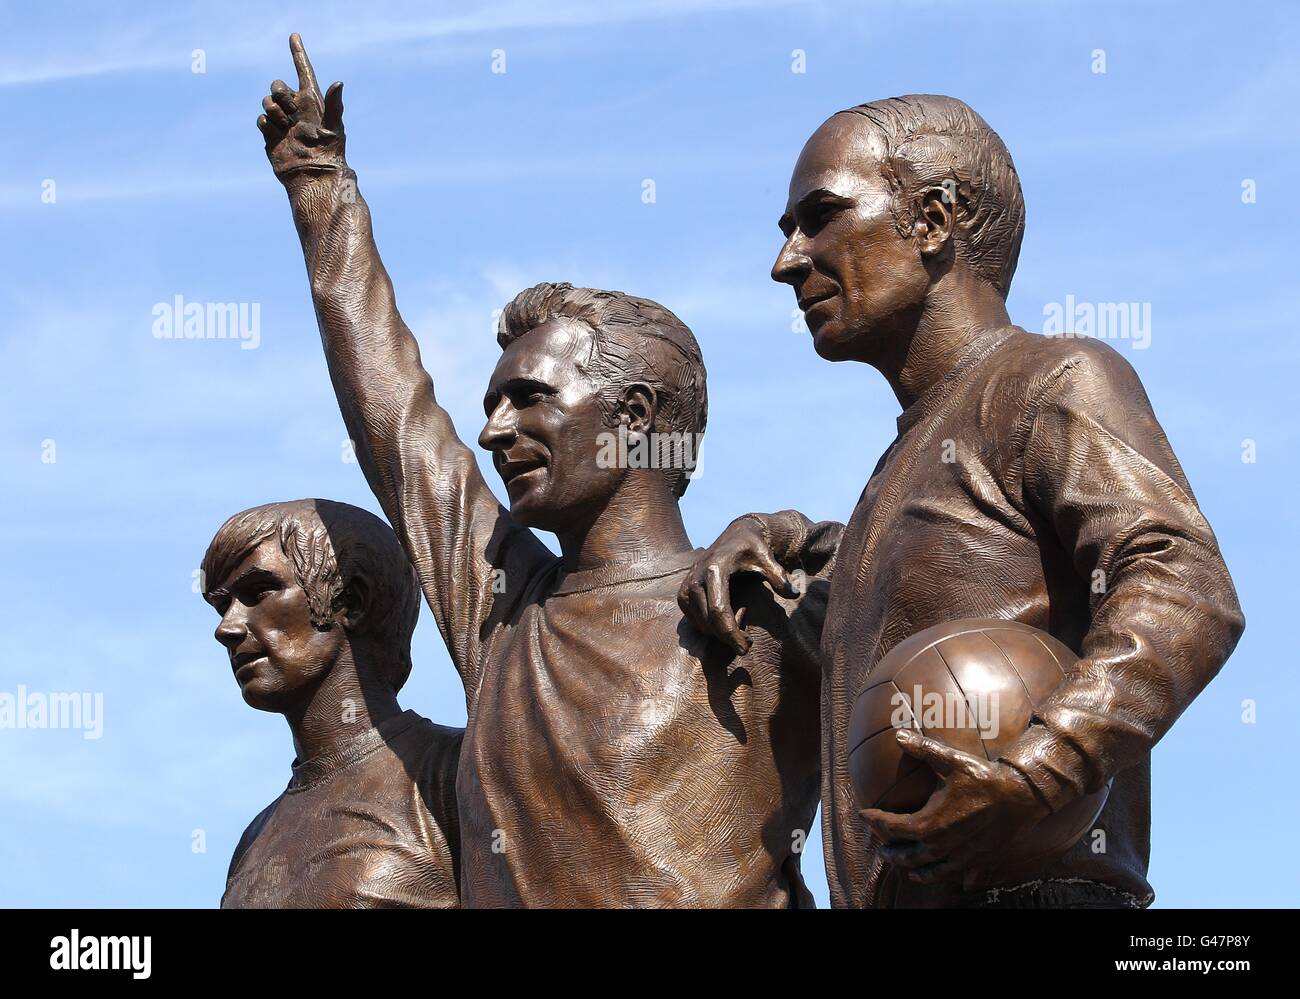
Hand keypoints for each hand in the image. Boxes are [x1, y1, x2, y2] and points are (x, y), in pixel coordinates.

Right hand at [257, 33, 345, 179]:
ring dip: (274, 112)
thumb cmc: (329, 151)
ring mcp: (283, 120)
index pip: (303, 71)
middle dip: (280, 94)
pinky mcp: (271, 133)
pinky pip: (261, 119)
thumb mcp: (334, 126)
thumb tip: (339, 82)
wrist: (313, 174)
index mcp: (312, 101)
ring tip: (287, 127)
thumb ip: (335, 104)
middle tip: (292, 112)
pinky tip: (278, 135)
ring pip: (267, 102)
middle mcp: (296, 108)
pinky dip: (267, 125)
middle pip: (277, 85)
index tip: (295, 36)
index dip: (298, 53)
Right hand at [677, 516, 797, 654]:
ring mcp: (686, 587)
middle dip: (729, 637)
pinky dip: (710, 627)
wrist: (735, 536)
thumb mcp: (768, 558)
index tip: (745, 648)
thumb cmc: (753, 548)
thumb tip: (794, 594)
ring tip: (739, 618)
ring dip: (720, 632)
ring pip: (701, 626)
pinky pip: (694, 622)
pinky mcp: (683, 594)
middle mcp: (696, 578)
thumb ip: (779, 576)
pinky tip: (726, 616)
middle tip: (747, 638)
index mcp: (715, 569)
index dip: (731, 634)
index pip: (719, 611)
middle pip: (708, 623)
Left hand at [859, 729, 1051, 889]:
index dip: (874, 821)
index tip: (864, 814)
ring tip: (901, 865)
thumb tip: (899, 735)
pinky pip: (950, 875)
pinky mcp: (975, 862)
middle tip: (879, 848)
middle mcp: (940, 845)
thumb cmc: (984, 778)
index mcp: (929, 823)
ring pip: (927, 869)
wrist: (1021, 798)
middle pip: (905, 854)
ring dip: (910, 867)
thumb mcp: (952, 760)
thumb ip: (924, 748)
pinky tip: (932, 873)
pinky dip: (935, 875)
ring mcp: (958, 857)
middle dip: (890, 851)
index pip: (892, 827)